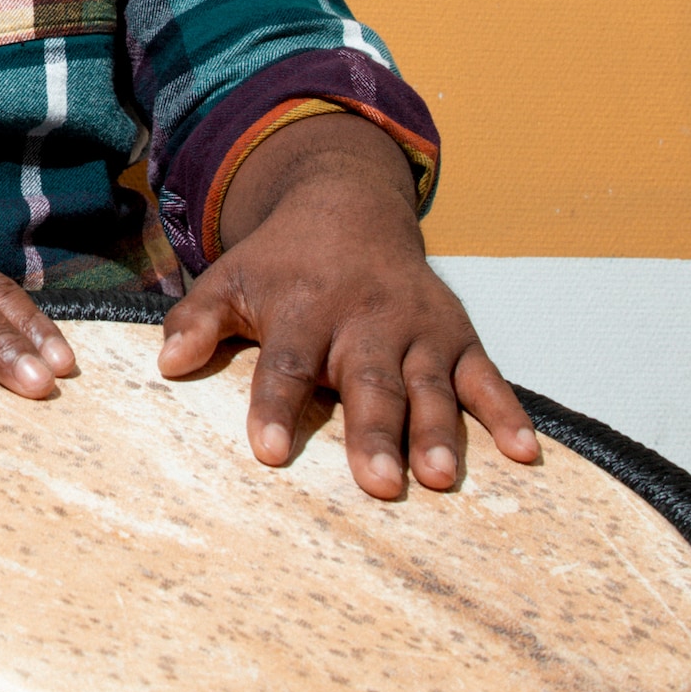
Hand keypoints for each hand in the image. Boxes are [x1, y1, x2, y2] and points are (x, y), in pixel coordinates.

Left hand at [159, 113, 539, 497]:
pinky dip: (507, 411)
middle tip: (378, 485)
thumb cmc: (282, 262)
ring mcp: (416, 327)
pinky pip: (486, 375)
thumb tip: (165, 363)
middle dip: (372, 432)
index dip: (276, 406)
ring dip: (436, 431)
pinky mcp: (457, 334)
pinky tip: (524, 452)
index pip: (287, 363)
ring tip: (437, 478)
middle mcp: (363, 318)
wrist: (348, 206)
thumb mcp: (230, 278)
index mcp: (304, 309)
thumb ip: (197, 319)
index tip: (268, 452)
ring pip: (427, 383)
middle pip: (367, 381)